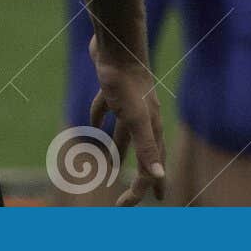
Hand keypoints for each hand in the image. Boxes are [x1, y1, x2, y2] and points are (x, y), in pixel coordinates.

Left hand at [88, 35, 164, 205]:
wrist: (117, 45)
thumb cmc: (127, 82)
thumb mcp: (135, 118)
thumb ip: (146, 146)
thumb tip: (157, 176)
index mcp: (152, 128)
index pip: (150, 168)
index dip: (139, 190)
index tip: (125, 205)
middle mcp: (144, 118)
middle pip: (143, 154)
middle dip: (140, 176)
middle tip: (135, 196)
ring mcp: (128, 104)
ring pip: (124, 134)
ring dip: (118, 150)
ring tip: (112, 164)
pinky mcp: (113, 90)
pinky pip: (106, 110)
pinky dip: (100, 119)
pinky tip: (93, 123)